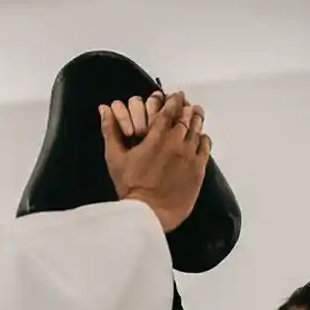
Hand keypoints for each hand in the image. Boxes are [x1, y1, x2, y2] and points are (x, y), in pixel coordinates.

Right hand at [99, 91, 210, 232]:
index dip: (174, 100)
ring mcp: (190, 155)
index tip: (176, 95)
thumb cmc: (130, 186)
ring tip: (195, 116)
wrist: (149, 213)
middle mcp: (176, 142)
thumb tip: (103, 109)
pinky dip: (202, 139)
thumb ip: (110, 131)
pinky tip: (199, 138)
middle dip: (186, 108)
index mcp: (156, 137)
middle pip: (187, 116)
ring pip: (198, 129)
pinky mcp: (199, 169)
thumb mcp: (114, 158)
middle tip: (186, 105)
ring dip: (196, 120)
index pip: (169, 109)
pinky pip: (205, 146)